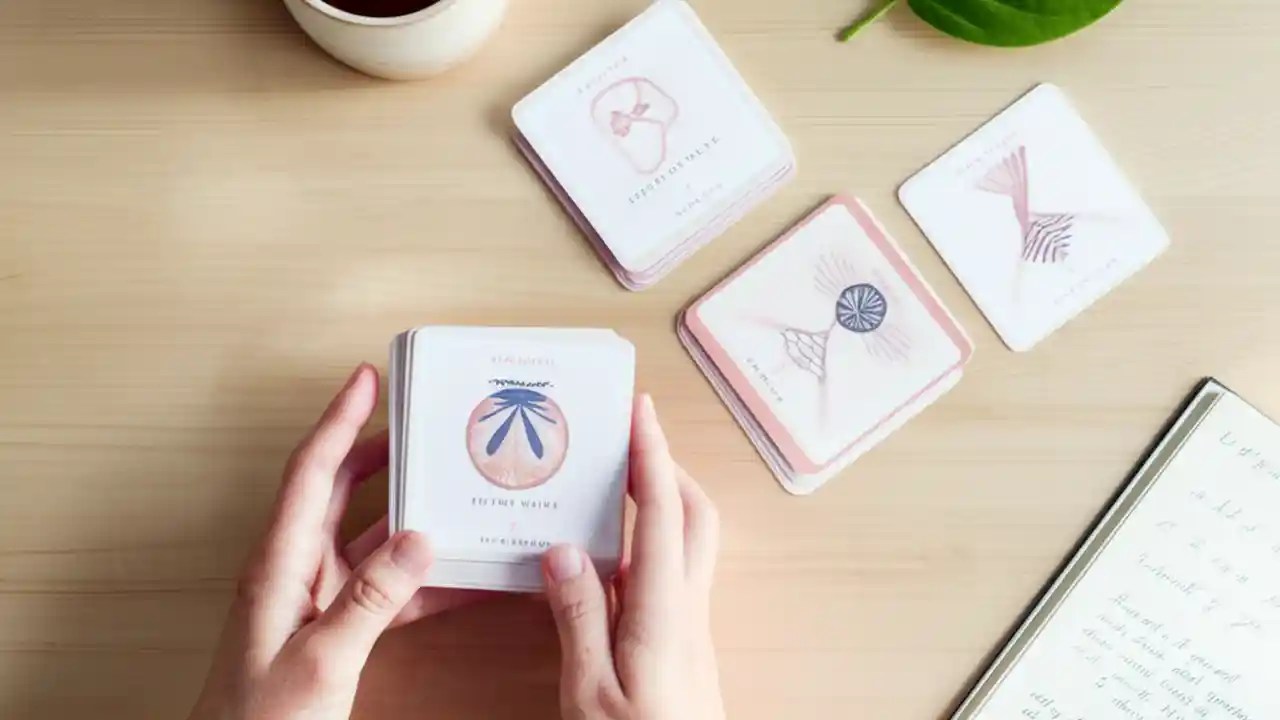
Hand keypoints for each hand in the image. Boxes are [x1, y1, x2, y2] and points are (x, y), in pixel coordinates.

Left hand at [188, 364, 477, 719]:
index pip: (310, 473)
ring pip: (367, 535)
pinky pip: (383, 586)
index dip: (338, 421)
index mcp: (279, 565)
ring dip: (407, 511)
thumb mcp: (320, 660)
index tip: (366, 380)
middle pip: (337, 489)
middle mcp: (296, 571)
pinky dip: (421, 577)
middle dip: (377, 449)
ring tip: (448, 487)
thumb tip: (419, 541)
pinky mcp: (334, 627)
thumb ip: (370, 600)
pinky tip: (459, 575)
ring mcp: (315, 598)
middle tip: (418, 421)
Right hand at [543, 396, 723, 719]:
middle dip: (667, 467)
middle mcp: (689, 608)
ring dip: (662, 504)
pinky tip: (608, 560)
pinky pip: (674, 575)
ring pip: (690, 544)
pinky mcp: (686, 645)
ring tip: (613, 487)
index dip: (652, 455)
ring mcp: (693, 626)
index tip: (639, 409)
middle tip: (627, 440)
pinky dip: (649, 546)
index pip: (664, 512)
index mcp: (664, 612)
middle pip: (695, 517)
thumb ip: (579, 616)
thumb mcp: (591, 693)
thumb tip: (564, 547)